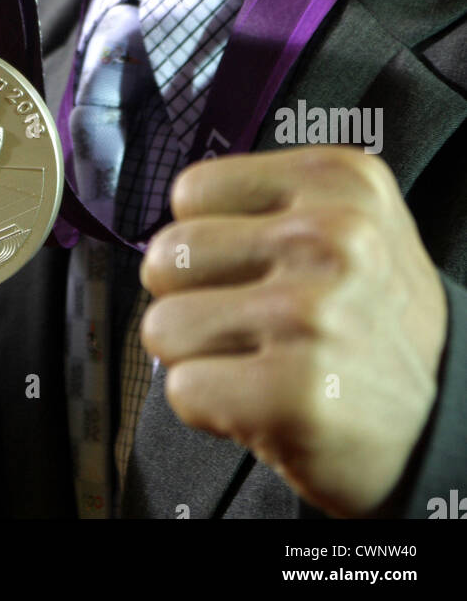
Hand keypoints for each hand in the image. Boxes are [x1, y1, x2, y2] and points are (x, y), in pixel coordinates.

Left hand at [138, 146, 447, 516]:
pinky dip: (210, 408)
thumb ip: (265, 202)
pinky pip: (181, 389)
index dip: (208, 239)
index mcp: (339, 181)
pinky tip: (265, 402)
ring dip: (198, 356)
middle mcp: (330, 237)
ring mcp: (310, 314)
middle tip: (250, 323)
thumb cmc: (374, 320)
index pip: (191, 191)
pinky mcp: (291, 393)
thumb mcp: (349, 222)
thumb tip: (165, 219)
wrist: (448, 420)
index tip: (250, 268)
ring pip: (162, 325)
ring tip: (260, 360)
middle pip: (167, 256)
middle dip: (192, 297)